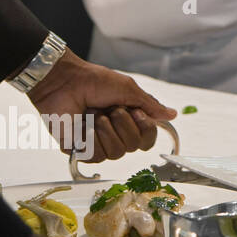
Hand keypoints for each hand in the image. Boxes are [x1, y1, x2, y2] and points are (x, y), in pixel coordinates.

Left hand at [27, 49, 176, 161]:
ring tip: (94, 115)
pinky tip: (83, 126)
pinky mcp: (79, 150)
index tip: (136, 112)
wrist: (64, 82)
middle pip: (134, 147)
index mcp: (130, 120)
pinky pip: (95, 155)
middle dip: (123, 125)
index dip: (146, 130)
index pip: (148, 140)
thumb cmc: (95, 81)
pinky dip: (90, 138)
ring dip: (106, 130)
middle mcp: (116, 134)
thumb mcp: (128, 89)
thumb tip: (172, 114)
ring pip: (116, 153)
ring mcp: (98, 143)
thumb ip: (150, 105)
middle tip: (110, 109)